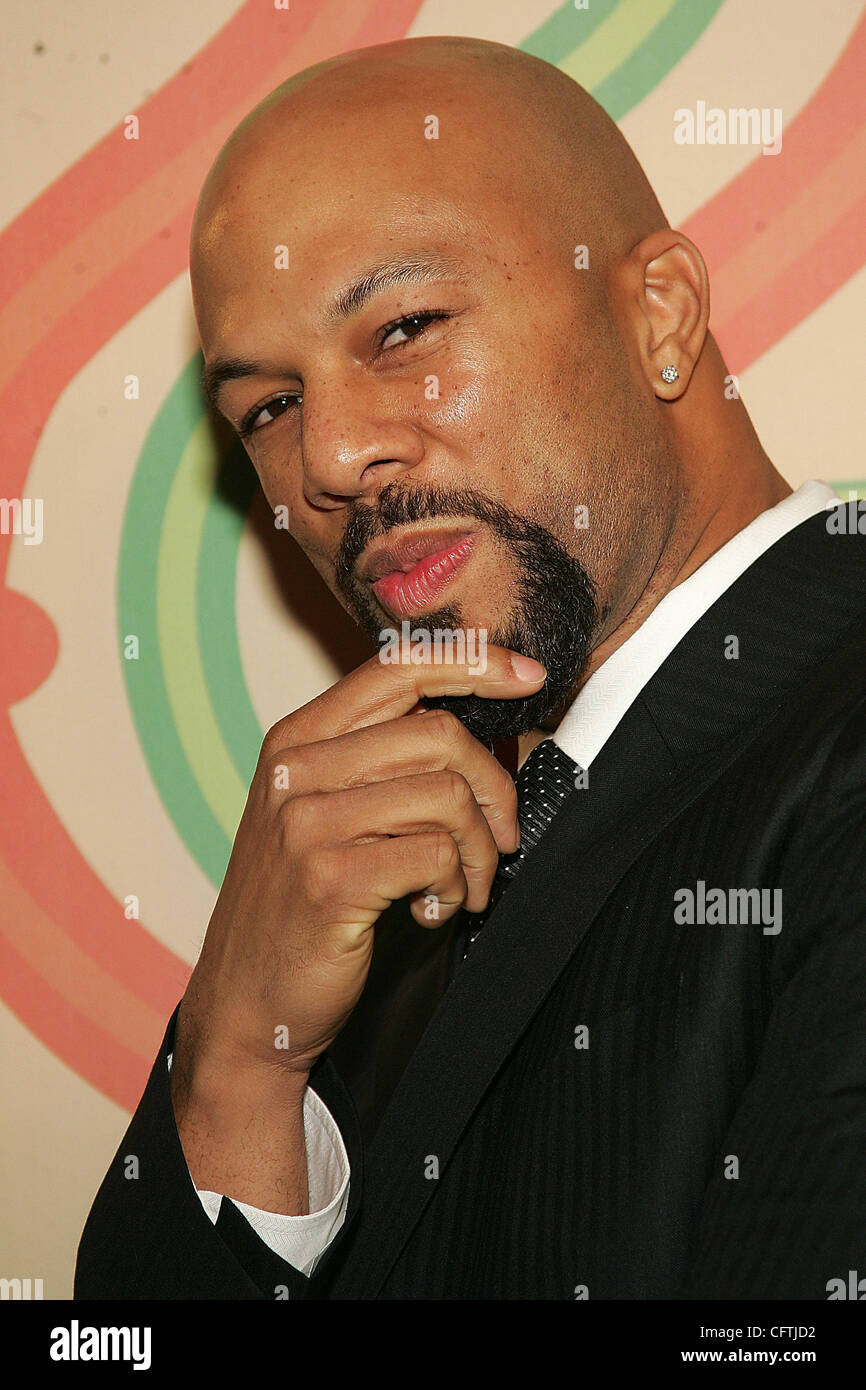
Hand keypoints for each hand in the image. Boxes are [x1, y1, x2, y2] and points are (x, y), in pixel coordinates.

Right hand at [176, 646, 545, 1082]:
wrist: (247, 1006)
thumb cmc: (299, 908)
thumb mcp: (323, 813)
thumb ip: (382, 763)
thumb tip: (484, 724)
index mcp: (296, 740)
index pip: (397, 667)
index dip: (474, 663)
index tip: (528, 678)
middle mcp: (296, 770)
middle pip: (439, 734)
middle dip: (495, 787)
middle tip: (502, 837)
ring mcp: (307, 824)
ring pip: (448, 797)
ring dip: (478, 851)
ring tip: (463, 885)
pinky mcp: (330, 879)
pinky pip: (436, 855)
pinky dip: (455, 886)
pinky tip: (432, 910)